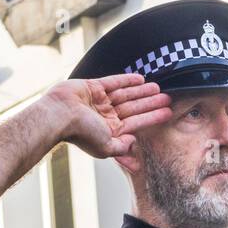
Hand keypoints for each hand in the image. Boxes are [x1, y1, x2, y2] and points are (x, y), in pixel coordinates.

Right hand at [45, 74, 172, 164]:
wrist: (59, 116)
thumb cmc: (82, 134)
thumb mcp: (106, 147)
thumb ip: (122, 148)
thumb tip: (134, 143)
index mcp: (111, 131)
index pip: (137, 122)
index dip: (153, 117)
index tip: (168, 112)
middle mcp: (106, 116)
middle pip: (134, 108)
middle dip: (151, 103)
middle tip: (168, 98)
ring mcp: (100, 101)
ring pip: (126, 94)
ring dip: (142, 91)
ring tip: (158, 88)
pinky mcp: (92, 87)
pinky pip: (113, 82)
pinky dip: (126, 80)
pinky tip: (140, 78)